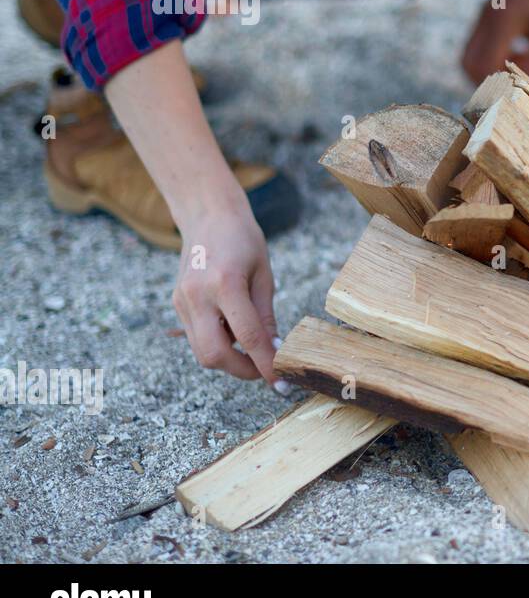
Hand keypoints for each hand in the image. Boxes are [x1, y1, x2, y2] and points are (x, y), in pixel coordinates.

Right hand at [171, 201, 284, 391]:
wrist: (208, 215)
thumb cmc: (243, 240)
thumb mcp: (264, 275)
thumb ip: (266, 316)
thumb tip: (273, 352)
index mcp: (225, 284)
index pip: (248, 336)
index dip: (266, 364)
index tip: (282, 383)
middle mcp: (197, 295)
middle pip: (213, 355)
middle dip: (241, 370)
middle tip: (265, 370)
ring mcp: (182, 301)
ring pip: (202, 351)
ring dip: (230, 359)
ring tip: (252, 347)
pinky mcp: (177, 304)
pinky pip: (197, 337)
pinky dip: (218, 343)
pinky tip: (233, 331)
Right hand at [461, 0, 528, 83]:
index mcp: (503, 18)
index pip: (483, 64)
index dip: (496, 86)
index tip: (516, 96)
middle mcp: (486, 15)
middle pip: (467, 62)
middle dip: (487, 81)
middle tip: (516, 86)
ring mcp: (484, 13)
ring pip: (471, 54)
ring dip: (491, 68)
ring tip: (523, 62)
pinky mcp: (488, 14)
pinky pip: (481, 43)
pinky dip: (495, 56)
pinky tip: (522, 51)